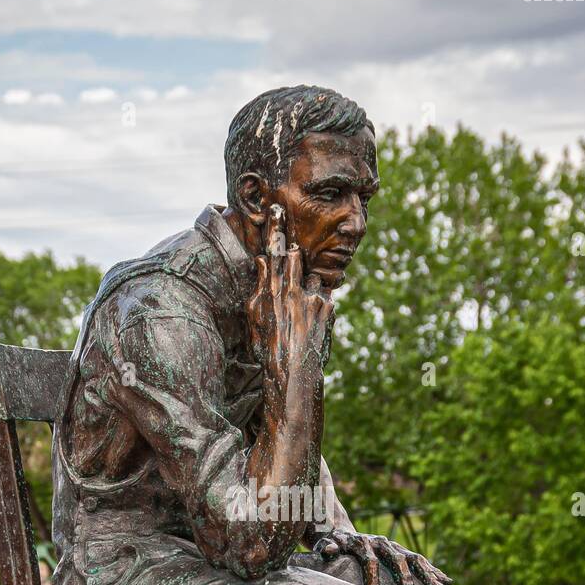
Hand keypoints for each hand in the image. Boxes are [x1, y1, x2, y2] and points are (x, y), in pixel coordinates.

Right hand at [246, 205, 333, 393]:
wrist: (293, 375)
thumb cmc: (268, 348)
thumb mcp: (255, 317)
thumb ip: (260, 287)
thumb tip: (262, 262)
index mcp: (274, 290)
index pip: (274, 251)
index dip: (275, 229)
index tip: (276, 209)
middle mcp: (295, 290)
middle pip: (298, 257)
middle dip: (294, 256)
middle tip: (291, 260)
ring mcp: (315, 299)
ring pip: (313, 279)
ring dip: (308, 288)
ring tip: (300, 313)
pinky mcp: (329, 310)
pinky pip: (323, 299)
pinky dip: (318, 307)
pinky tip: (309, 325)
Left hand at [312, 529, 450, 584]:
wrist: (342, 532)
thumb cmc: (331, 544)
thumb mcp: (325, 543)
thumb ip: (327, 547)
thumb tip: (328, 550)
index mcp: (363, 542)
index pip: (370, 560)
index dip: (373, 577)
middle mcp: (382, 543)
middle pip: (397, 558)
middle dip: (405, 577)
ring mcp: (394, 547)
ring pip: (414, 558)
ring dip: (427, 573)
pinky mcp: (402, 552)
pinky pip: (421, 561)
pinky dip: (434, 570)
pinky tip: (447, 582)